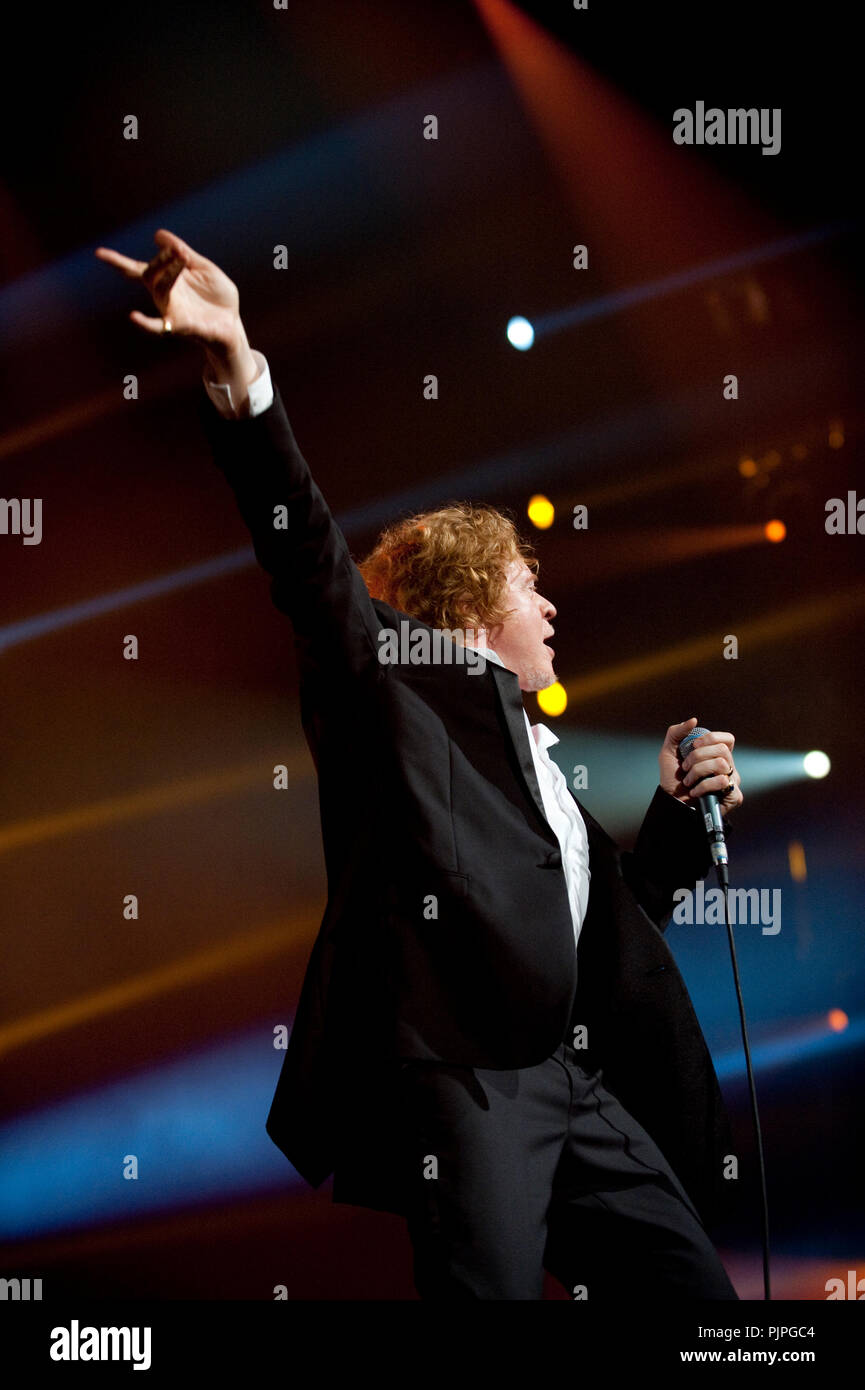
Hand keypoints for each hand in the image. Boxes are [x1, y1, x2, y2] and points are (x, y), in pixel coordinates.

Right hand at [94, 228, 244, 352]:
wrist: (232, 323)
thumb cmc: (217, 297)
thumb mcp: (203, 268)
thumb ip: (183, 253)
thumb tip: (157, 234)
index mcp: (168, 279)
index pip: (137, 269)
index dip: (116, 262)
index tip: (105, 253)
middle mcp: (164, 294)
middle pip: (148, 274)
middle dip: (160, 258)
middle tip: (177, 250)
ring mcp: (171, 310)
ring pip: (159, 288)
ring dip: (169, 271)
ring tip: (181, 258)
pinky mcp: (181, 325)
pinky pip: (158, 326)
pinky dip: (145, 323)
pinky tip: (133, 316)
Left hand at [658, 717, 743, 814]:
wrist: (672, 803)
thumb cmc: (673, 779)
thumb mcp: (668, 752)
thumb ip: (677, 733)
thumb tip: (693, 720)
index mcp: (717, 755)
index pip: (728, 739)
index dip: (711, 738)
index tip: (694, 745)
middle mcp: (728, 767)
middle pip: (722, 750)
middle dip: (698, 756)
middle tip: (686, 767)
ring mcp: (731, 781)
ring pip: (722, 764)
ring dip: (698, 772)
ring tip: (688, 781)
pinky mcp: (733, 796)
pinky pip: (722, 782)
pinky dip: (703, 786)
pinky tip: (695, 791)